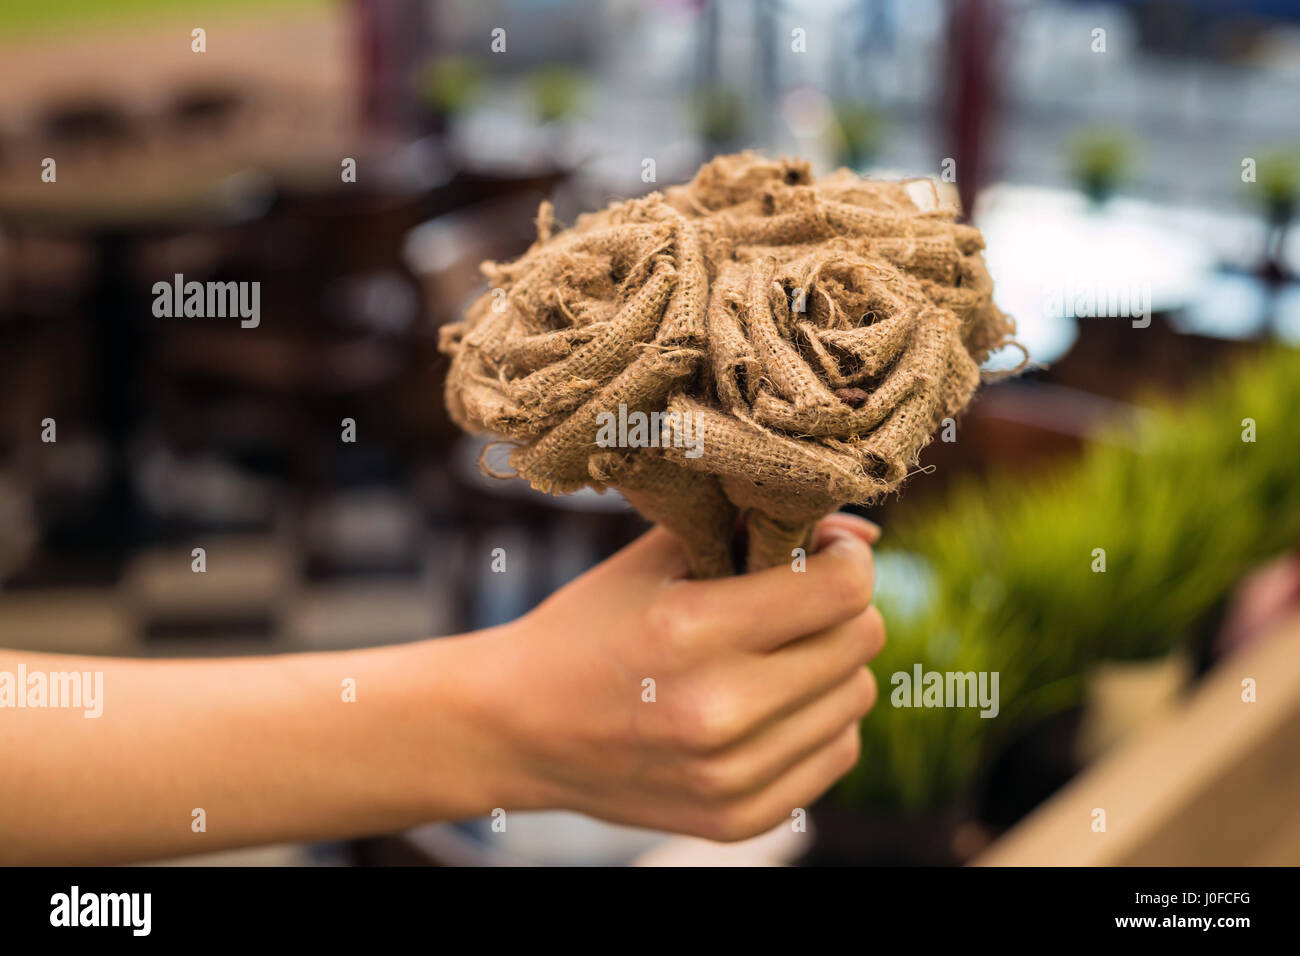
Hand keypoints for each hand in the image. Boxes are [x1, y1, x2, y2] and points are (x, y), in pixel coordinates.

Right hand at [472, 513, 884, 841]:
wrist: (519, 728)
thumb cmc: (589, 626)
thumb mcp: (655, 559)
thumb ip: (753, 530)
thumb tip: (863, 531)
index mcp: (692, 630)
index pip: (842, 588)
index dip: (846, 557)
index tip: (825, 551)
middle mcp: (718, 710)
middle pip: (860, 640)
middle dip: (840, 606)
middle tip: (796, 598)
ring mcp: (731, 775)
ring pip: (858, 697)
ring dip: (831, 664)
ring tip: (776, 652)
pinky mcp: (739, 819)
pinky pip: (838, 753)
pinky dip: (818, 720)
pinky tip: (770, 701)